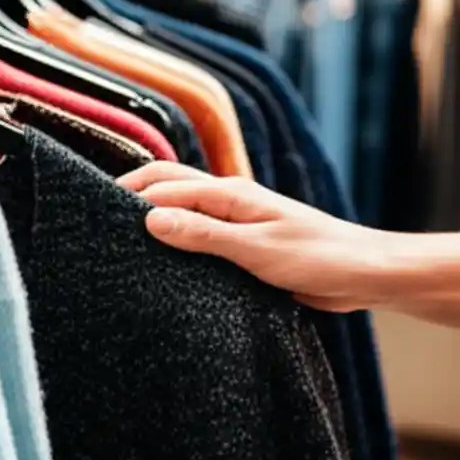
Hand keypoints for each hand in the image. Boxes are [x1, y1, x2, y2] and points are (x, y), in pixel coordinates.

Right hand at [118, 162, 402, 311]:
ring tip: (118, 233)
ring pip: (182, 209)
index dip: (128, 196)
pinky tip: (161, 258)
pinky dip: (175, 238)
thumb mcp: (256, 250)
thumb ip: (203, 235)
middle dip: (133, 193)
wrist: (365, 274)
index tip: (94, 211)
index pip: (165, 186)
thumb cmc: (319, 258)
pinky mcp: (243, 245)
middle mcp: (229, 201)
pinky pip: (200, 236)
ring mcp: (236, 221)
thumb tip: (150, 219)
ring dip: (153, 213)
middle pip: (169, 185)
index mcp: (231, 194)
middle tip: (95, 215)